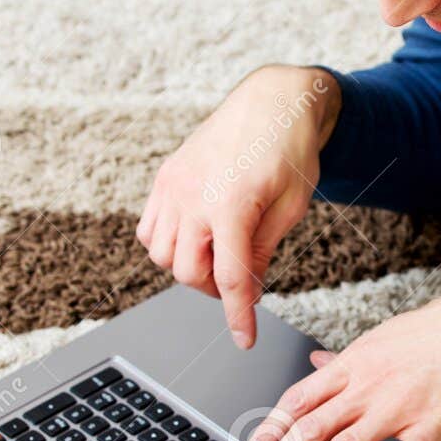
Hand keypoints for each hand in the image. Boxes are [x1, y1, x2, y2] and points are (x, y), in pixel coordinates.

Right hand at [136, 64, 340, 347]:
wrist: (271, 101)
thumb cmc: (290, 150)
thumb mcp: (291, 207)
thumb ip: (263, 250)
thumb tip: (246, 289)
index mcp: (232, 205)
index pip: (231, 278)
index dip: (238, 315)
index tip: (244, 339)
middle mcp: (193, 195)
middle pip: (188, 272)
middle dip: (214, 288)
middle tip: (240, 280)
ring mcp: (173, 185)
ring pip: (162, 255)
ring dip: (189, 267)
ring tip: (219, 255)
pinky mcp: (165, 177)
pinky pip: (149, 229)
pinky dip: (167, 245)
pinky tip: (196, 238)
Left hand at [239, 277, 440, 440]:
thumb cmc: (437, 335)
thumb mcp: (380, 339)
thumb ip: (345, 360)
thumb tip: (316, 363)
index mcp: (353, 366)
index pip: (299, 400)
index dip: (272, 429)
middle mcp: (368, 386)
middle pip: (311, 428)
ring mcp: (399, 406)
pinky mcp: (433, 424)